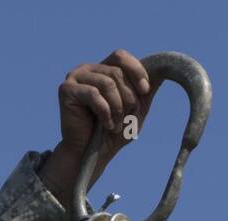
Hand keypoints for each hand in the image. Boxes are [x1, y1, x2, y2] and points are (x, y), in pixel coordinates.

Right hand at [42, 49, 161, 203]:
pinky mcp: (66, 90)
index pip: (120, 57)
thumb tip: (161, 70)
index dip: (136, 71)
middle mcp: (87, 70)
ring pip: (107, 83)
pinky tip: (106, 125)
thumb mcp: (135, 109)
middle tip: (125, 118)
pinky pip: (93, 95)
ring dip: (117, 108)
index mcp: (101, 69)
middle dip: (127, 97)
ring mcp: (75, 78)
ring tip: (116, 125)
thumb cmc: (112, 133)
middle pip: (116, 72)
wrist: (91, 155)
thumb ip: (144, 90)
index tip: (145, 91)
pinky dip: (105, 113)